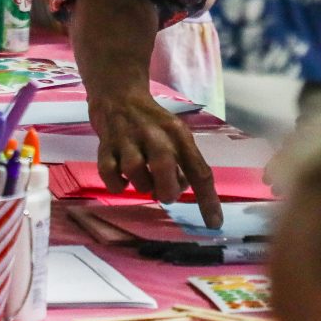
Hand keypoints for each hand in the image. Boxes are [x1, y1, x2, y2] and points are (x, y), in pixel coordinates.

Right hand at [90, 89, 221, 227]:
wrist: (118, 96)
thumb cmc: (152, 123)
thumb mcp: (175, 135)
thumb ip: (182, 162)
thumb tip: (181, 191)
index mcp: (178, 134)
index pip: (199, 170)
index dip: (207, 200)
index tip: (214, 224)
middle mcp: (155, 134)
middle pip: (164, 167)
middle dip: (166, 190)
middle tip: (164, 192)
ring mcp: (128, 139)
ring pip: (136, 173)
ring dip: (141, 186)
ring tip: (142, 179)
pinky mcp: (105, 146)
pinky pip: (110, 175)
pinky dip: (116, 184)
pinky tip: (121, 179)